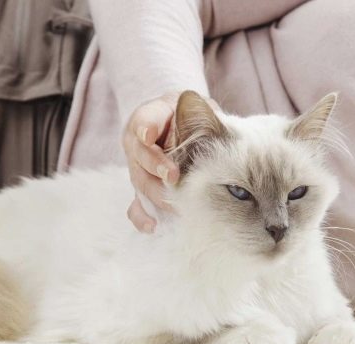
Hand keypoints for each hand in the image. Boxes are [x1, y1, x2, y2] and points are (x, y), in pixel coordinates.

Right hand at [122, 92, 219, 232]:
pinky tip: (153, 226)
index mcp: (149, 117)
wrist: (178, 127)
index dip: (146, 128)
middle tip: (173, 176)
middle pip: (140, 156)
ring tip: (173, 204)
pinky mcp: (142, 191)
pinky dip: (142, 217)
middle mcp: (138, 144)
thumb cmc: (190, 116)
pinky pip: (136, 206)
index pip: (144, 120)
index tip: (150, 135)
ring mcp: (137, 169)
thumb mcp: (197, 106)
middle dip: (156, 166)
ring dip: (155, 194)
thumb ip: (203, 114)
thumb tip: (219, 126)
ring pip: (140, 182)